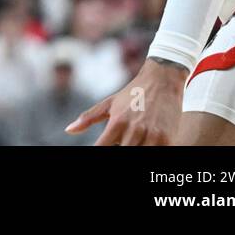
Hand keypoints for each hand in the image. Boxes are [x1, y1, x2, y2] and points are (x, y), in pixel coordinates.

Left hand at [66, 58, 186, 144]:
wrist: (162, 80)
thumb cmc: (133, 93)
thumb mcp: (109, 103)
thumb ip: (89, 118)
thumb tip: (68, 131)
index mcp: (117, 122)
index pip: (102, 147)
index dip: (99, 150)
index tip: (99, 147)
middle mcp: (133, 130)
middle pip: (122, 152)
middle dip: (119, 147)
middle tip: (119, 139)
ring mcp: (151, 136)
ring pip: (138, 153)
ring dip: (134, 148)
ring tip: (133, 139)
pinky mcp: (167, 139)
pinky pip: (156, 152)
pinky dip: (149, 149)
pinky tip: (145, 141)